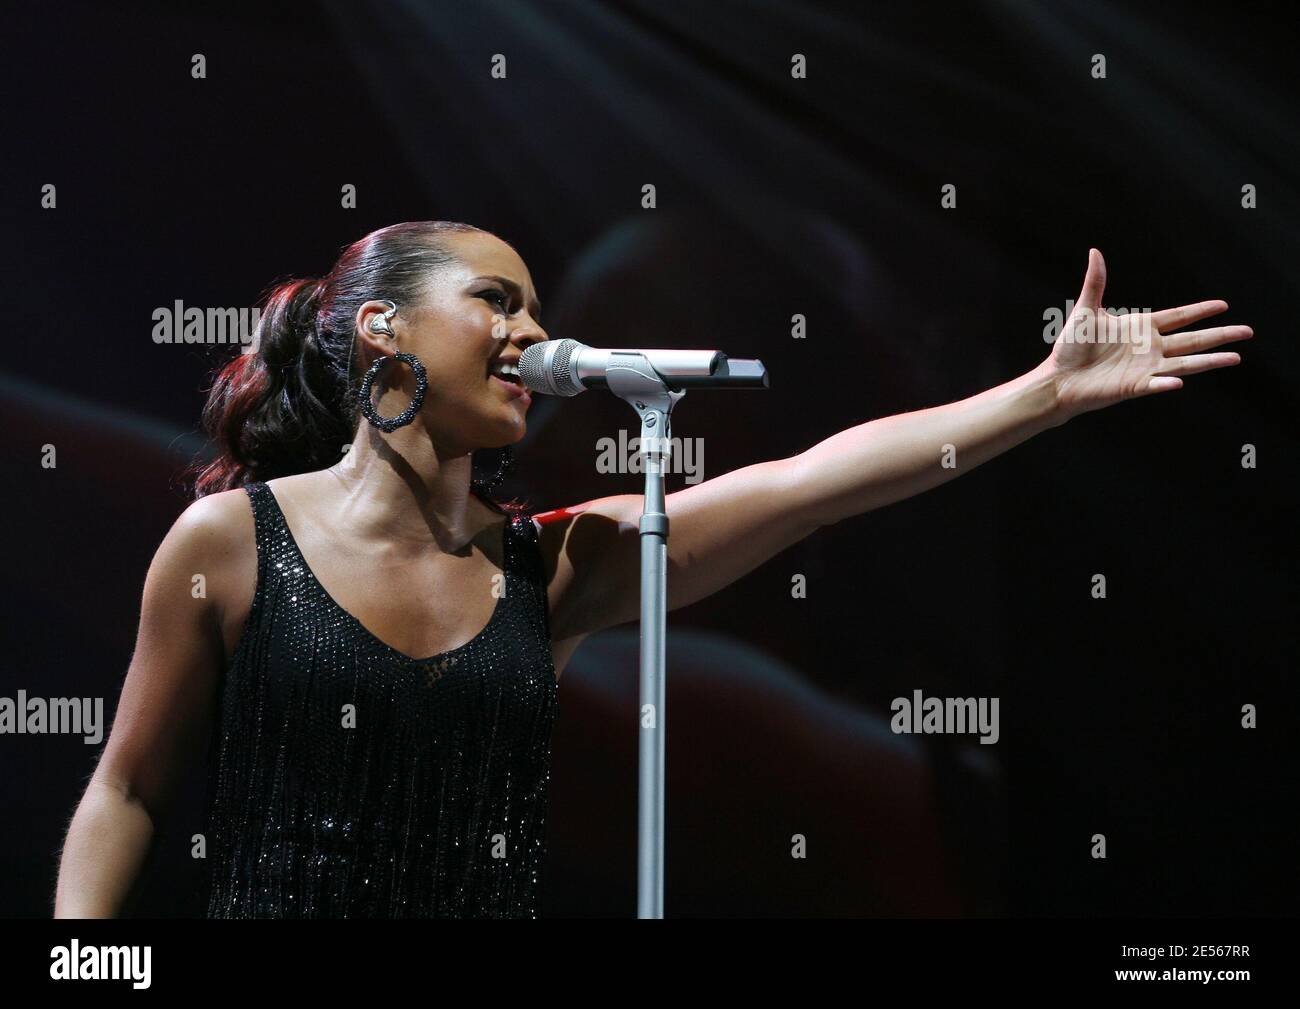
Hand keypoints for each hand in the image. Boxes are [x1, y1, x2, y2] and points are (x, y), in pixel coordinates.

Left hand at [1042, 249, 1252, 420]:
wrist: (1058, 378)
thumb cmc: (1071, 347)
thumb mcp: (1086, 310)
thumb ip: (1096, 282)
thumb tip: (1095, 252)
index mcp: (1141, 328)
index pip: (1179, 317)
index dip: (1201, 311)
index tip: (1224, 305)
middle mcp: (1149, 348)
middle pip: (1193, 340)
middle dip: (1220, 335)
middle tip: (1248, 332)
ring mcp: (1144, 368)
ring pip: (1185, 363)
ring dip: (1209, 361)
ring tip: (1236, 358)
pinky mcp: (1134, 387)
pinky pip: (1155, 384)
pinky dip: (1166, 382)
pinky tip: (1179, 381)